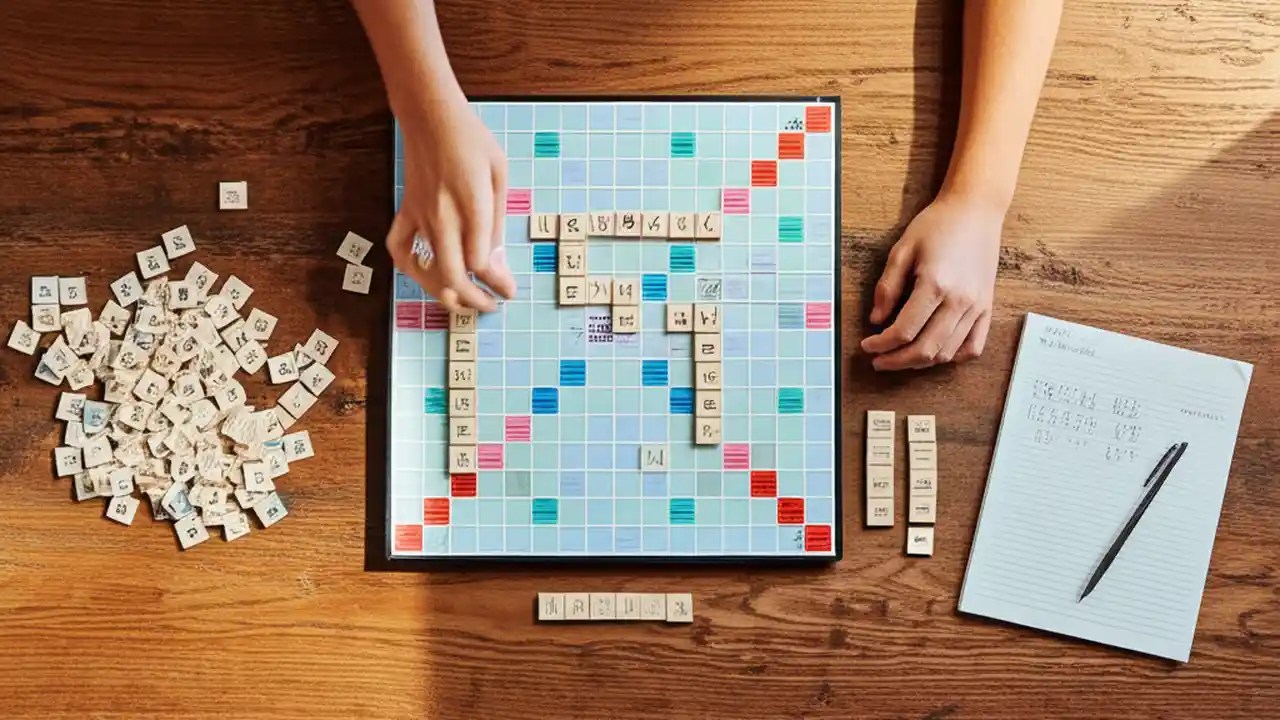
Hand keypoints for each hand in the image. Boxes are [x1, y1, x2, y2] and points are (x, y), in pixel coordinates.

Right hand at [387, 92, 515, 311]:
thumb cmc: (472, 141)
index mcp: (471, 206)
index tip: (509, 291)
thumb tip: (495, 261)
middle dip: (474, 300)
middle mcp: (443, 216)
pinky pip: (399, 247)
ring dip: (445, 293)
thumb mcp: (499, 175)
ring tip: (463, 301)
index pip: (481, 262)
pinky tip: (424, 275)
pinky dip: (408, 267)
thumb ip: (496, 221)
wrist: (430, 116)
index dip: (497, 283)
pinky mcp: (406, 210)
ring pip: (426, 269)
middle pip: (453, 275)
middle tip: (490, 305)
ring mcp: (420, 215)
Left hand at [861, 194, 1002, 369]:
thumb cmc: (937, 225)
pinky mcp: (987, 307)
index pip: (903, 331)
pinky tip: (935, 351)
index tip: (867, 345)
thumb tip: (876, 319)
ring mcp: (977, 307)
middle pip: (925, 349)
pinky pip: (973, 346)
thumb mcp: (902, 250)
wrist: (976, 210)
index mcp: (935, 285)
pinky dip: (952, 356)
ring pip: (947, 353)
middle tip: (878, 360)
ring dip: (921, 362)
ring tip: (901, 357)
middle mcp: (959, 301)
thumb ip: (887, 287)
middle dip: (896, 360)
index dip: (881, 344)